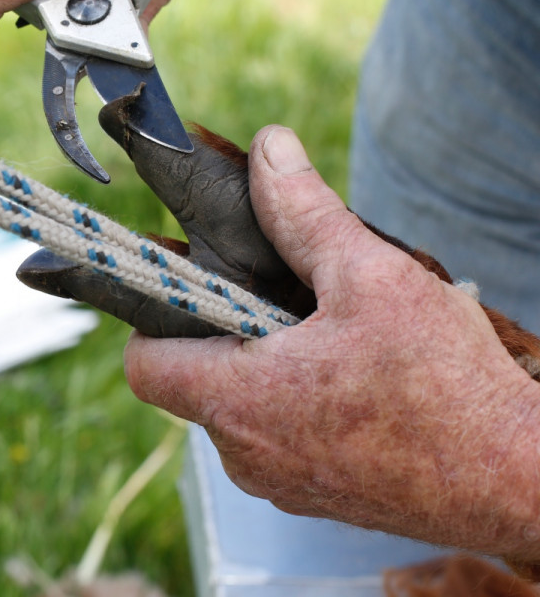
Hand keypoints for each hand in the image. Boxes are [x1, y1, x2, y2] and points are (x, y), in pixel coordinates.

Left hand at [23, 112, 539, 564]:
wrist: (518, 484)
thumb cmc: (449, 392)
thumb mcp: (373, 278)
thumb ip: (305, 214)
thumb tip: (269, 151)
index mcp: (238, 401)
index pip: (142, 363)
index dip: (152, 317)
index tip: (187, 284)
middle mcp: (244, 454)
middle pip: (193, 376)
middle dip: (225, 327)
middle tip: (278, 292)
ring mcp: (281, 482)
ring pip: (240, 404)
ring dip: (268, 361)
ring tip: (329, 331)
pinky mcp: (317, 493)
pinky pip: (281, 433)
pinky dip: (300, 397)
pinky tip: (354, 371)